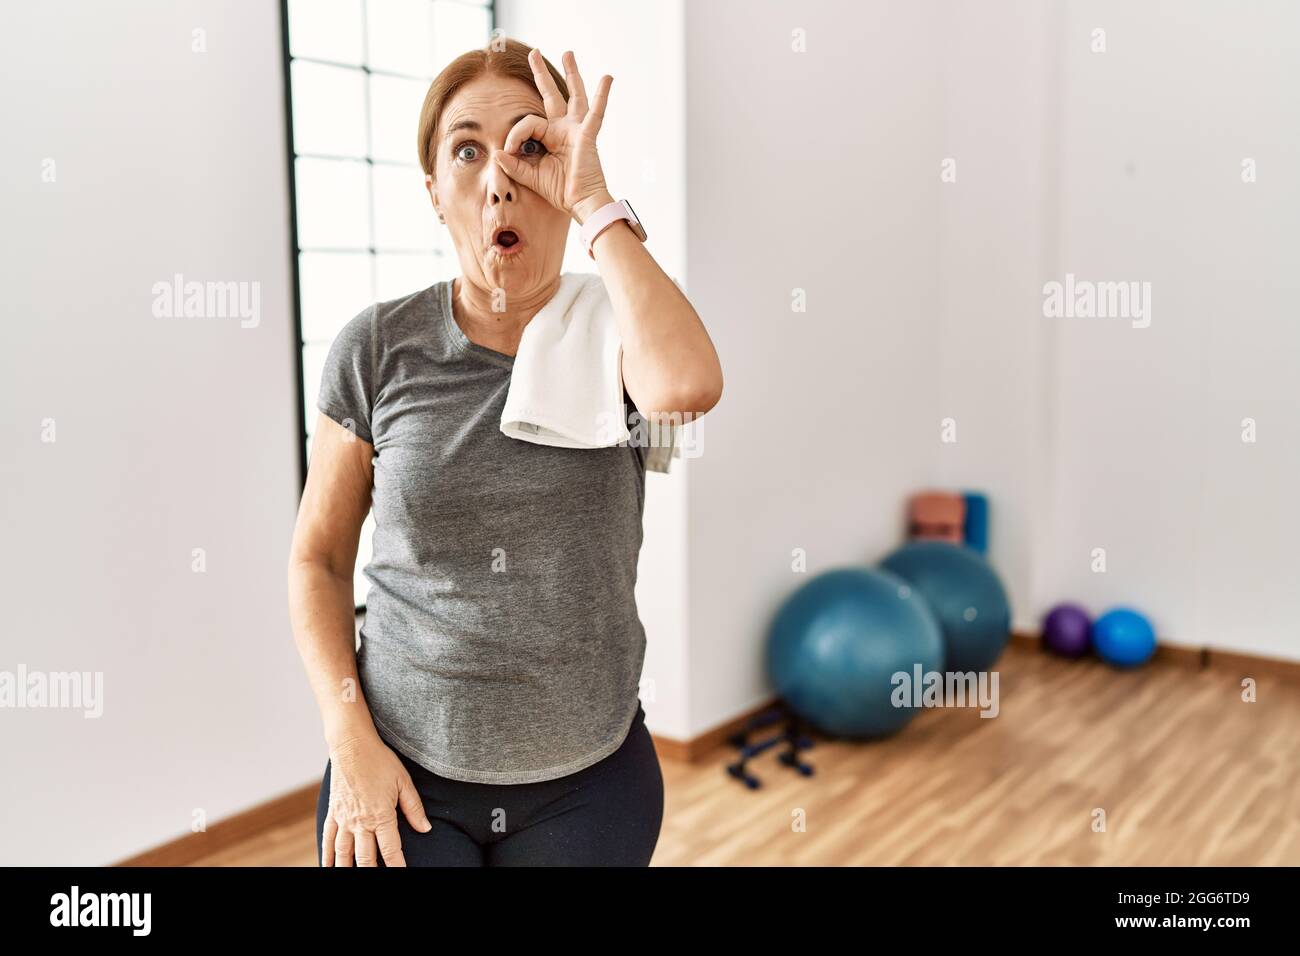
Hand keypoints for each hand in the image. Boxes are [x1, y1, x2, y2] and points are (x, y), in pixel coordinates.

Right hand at [320, 734, 431, 866]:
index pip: (390, 849)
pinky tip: (328, 866)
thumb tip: (425, 828)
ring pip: (344, 853)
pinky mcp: (333, 812)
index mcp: (381, 815)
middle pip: (366, 858)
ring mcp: (344, 819)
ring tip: (350, 878)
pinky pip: (328, 839)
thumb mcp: (403, 781)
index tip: (401, 874)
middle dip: (371, 872)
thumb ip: (414, 808)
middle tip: (377, 879)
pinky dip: (327, 855)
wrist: (351, 745)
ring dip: (347, 869)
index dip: (397, 866)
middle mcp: (360, 821)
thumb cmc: (380, 761)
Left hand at [494, 48, 612, 221]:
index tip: (508, 151)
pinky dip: (602, 95)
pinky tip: (607, 78)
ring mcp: (576, 129)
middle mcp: (563, 129)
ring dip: (571, 73)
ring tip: (568, 53)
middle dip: (541, 74)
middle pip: (552, 95)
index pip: (527, 123)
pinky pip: (596, 112)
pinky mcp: (587, 134)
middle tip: (534, 53)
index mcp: (550, 137)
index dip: (515, 134)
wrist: (580, 203)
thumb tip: (496, 153)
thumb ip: (513, 165)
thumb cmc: (559, 191)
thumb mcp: (530, 176)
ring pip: (573, 95)